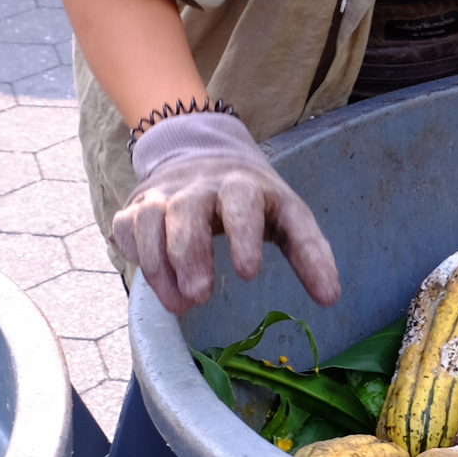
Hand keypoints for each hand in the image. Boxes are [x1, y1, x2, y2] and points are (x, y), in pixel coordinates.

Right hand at [114, 112, 340, 313]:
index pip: (243, 204)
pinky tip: (152, 279)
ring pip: (152, 220)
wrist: (203, 152)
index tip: (247, 273)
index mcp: (244, 186)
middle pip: (189, 212)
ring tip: (179, 304)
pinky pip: (126, 226)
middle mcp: (201, 185)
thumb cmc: (254, 200)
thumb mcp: (287, 216)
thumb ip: (310, 253)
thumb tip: (331, 298)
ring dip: (160, 264)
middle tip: (201, 296)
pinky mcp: (138, 204)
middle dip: (191, 255)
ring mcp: (165, 193)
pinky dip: (134, 253)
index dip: (244, 236)